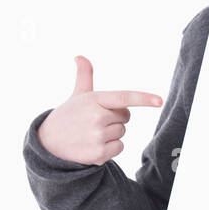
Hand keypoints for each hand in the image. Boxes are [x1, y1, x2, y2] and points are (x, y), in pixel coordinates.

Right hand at [36, 55, 163, 164]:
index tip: (159, 101)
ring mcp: (98, 135)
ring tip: (92, 133)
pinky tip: (93, 145)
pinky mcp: (99, 153)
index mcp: (94, 99)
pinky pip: (119, 147)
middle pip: (126, 117)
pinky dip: (110, 148)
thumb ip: (84, 75)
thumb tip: (80, 56)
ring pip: (122, 132)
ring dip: (112, 134)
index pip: (123, 97)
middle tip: (95, 121)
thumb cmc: (68, 116)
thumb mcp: (78, 95)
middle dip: (115, 118)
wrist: (49, 143)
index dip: (143, 98)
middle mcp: (96, 116)